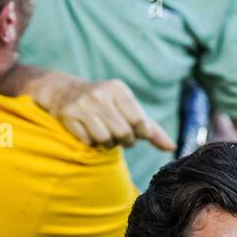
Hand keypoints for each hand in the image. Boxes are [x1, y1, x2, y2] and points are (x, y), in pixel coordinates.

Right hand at [38, 74, 174, 150]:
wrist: (63, 91)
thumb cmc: (106, 104)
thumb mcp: (129, 110)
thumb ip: (152, 129)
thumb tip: (172, 147)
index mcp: (118, 89)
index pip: (141, 123)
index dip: (141, 133)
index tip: (135, 130)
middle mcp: (100, 94)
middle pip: (124, 134)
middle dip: (125, 140)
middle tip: (118, 134)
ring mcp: (81, 104)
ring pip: (106, 140)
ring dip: (108, 143)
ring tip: (104, 132)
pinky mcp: (67, 115)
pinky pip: (88, 141)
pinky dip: (91, 142)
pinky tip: (87, 130)